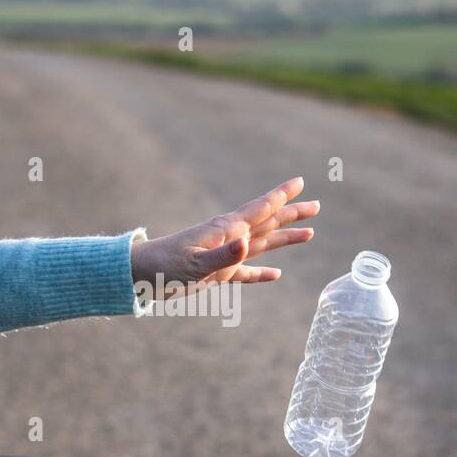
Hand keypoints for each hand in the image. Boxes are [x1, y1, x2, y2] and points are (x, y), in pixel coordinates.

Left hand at [130, 177, 318, 293]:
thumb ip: (222, 255)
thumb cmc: (164, 266)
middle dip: (291, 214)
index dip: (281, 196)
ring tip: (309, 233)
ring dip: (284, 239)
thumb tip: (247, 244)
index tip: (300, 181)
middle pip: (268, 222)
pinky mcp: (217, 274)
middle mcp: (229, 239)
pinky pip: (246, 272)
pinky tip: (276, 275)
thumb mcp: (194, 263)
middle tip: (316, 205)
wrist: (140, 275)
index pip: (260, 209)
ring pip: (263, 245)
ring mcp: (224, 256)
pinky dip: (262, 273)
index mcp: (226, 230)